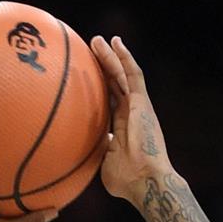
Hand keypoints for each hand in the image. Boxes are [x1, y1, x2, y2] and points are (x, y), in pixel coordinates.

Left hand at [90, 35, 173, 202]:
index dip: (96, 86)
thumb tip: (77, 151)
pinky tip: (115, 43)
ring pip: (121, 74)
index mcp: (120, 125)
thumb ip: (95, 151)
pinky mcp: (142, 102)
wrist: (145, 181)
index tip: (83, 75)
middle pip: (113, 82)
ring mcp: (136, 106)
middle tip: (88, 49)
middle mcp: (129, 112)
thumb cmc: (125, 180)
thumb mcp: (102, 162)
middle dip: (101, 65)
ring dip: (110, 56)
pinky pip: (133, 75)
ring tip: (98, 39)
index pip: (107, 99)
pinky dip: (125, 58)